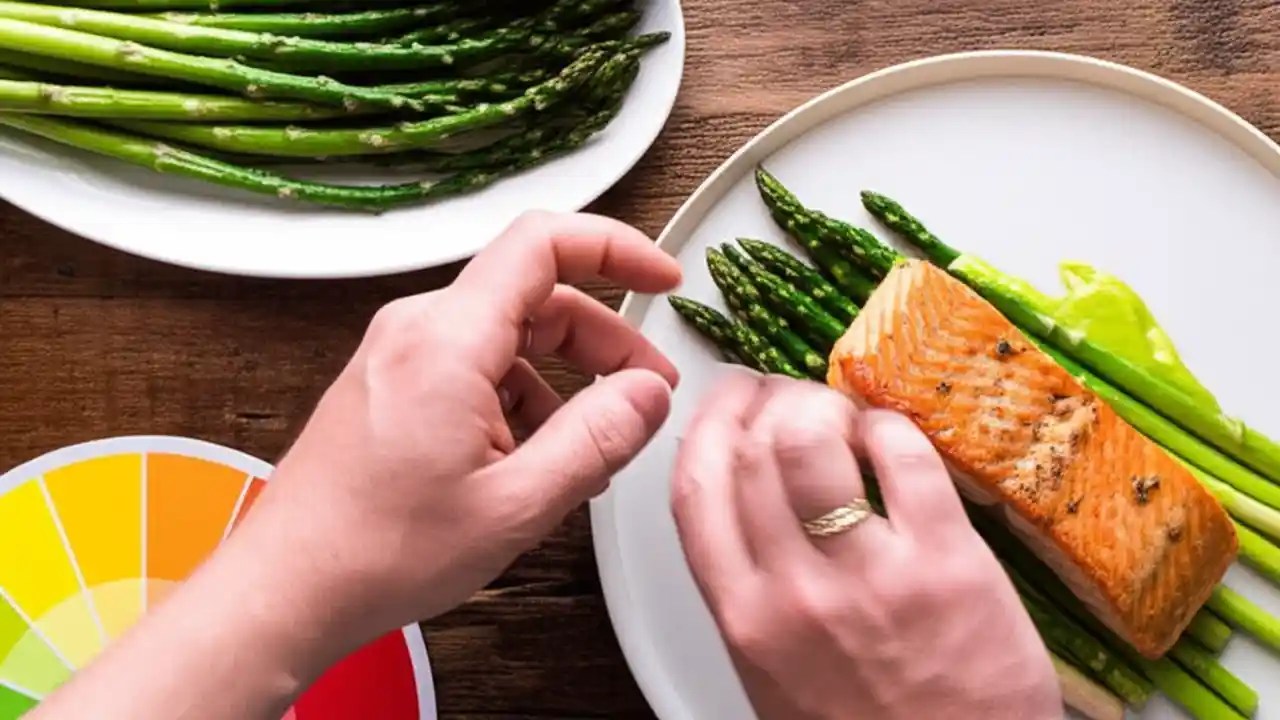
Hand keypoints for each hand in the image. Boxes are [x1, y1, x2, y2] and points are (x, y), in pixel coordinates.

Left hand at [32, 212, 682, 719]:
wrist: (286, 589)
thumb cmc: (376, 552)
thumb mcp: (515, 506)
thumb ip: (596, 440)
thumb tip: (648, 394)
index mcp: (446, 341)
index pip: (544, 244)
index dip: (615, 248)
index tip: (662, 276)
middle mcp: (416, 331)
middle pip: (535, 294)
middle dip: (603, 339)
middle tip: (645, 392)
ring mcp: (398, 355)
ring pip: (507, 334)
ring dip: (562, 377)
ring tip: (589, 444)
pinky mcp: (391, 384)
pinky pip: (474, 365)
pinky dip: (520, 396)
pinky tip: (534, 456)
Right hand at [671, 373, 1060, 719]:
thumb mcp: (771, 671)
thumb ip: (748, 589)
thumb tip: (741, 494)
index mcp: (743, 618)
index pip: (696, 487)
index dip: (708, 423)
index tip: (728, 399)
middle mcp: (794, 591)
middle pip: (752, 449)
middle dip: (767, 399)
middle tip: (788, 394)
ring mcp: (871, 574)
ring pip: (813, 441)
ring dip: (821, 406)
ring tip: (840, 416)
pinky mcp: (949, 563)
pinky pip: (906, 456)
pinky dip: (890, 427)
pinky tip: (891, 437)